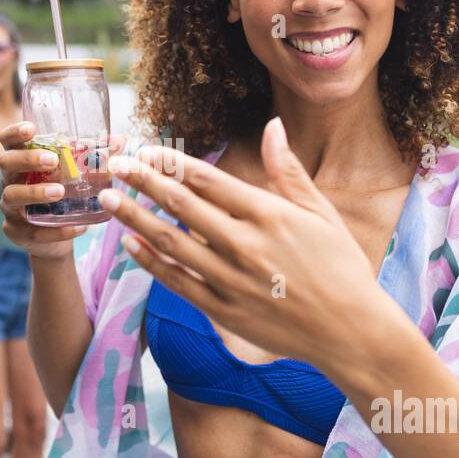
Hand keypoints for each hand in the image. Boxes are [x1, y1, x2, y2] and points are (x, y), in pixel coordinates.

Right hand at [0, 121, 125, 260]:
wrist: (54, 238)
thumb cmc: (63, 196)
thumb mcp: (75, 175)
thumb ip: (93, 156)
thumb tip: (121, 140)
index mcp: (22, 161)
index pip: (7, 141)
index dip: (15, 132)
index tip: (31, 128)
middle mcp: (11, 181)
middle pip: (6, 163)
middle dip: (28, 159)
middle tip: (53, 160)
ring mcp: (10, 208)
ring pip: (12, 196)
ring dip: (35, 192)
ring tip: (59, 192)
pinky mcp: (16, 232)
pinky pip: (32, 231)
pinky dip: (57, 230)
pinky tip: (78, 227)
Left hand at [99, 117, 386, 369]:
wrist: (351, 332)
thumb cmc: (341, 267)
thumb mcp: (322, 213)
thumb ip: (289, 170)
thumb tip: (273, 125)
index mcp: (269, 214)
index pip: (207, 179)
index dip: (171, 162)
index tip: (145, 150)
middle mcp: (245, 244)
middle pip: (182, 205)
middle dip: (143, 181)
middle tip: (113, 164)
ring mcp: (231, 279)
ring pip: (171, 242)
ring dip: (135, 217)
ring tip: (107, 198)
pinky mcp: (224, 310)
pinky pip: (177, 282)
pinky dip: (151, 262)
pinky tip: (129, 243)